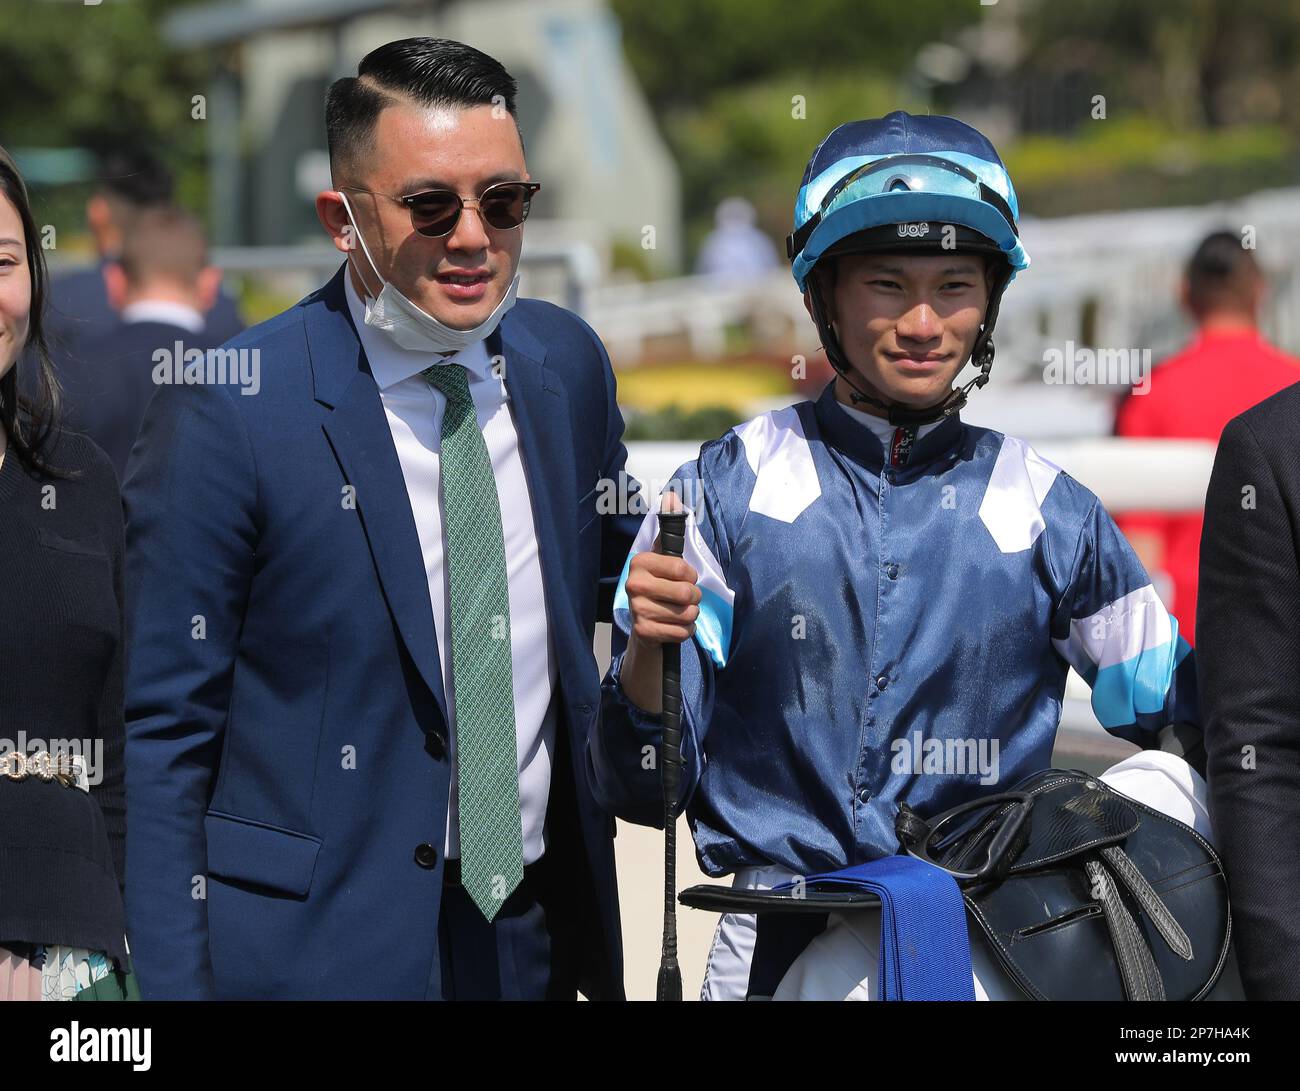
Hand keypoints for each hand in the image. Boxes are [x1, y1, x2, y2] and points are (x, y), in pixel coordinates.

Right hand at [626, 491, 700, 647]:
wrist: (644, 626)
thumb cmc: (658, 587)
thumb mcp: (663, 557)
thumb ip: (669, 527)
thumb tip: (671, 494)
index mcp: (640, 562)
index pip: (683, 569)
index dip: (691, 576)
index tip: (685, 578)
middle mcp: (634, 585)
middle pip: (687, 593)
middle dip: (695, 598)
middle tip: (687, 599)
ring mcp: (637, 610)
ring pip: (687, 614)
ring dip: (691, 616)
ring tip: (682, 613)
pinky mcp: (644, 632)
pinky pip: (682, 632)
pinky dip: (686, 631)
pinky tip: (676, 627)